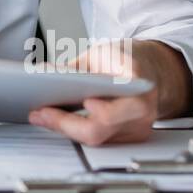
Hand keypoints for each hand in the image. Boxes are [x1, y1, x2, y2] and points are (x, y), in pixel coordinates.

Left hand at [25, 39, 192, 144]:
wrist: (152, 69)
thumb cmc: (125, 59)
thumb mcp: (100, 53)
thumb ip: (74, 66)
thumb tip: (43, 73)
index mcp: (137, 83)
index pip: (118, 104)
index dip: (101, 110)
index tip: (82, 103)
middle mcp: (141, 109)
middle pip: (100, 129)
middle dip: (65, 123)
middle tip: (40, 113)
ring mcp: (138, 127)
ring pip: (97, 138)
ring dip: (66, 128)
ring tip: (41, 115)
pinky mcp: (131, 137)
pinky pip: (101, 139)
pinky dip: (77, 130)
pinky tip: (59, 120)